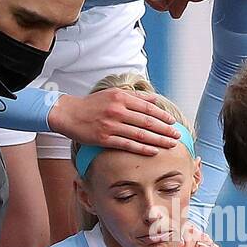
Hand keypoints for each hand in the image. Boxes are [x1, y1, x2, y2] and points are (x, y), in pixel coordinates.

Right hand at [48, 88, 180, 154]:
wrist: (69, 114)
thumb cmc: (93, 104)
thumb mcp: (113, 94)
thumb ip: (135, 97)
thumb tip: (155, 99)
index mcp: (121, 98)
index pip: (147, 107)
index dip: (162, 116)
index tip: (173, 123)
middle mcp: (117, 110)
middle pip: (147, 121)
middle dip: (165, 130)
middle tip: (177, 136)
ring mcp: (111, 125)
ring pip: (140, 134)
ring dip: (158, 140)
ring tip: (170, 144)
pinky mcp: (105, 139)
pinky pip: (128, 145)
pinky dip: (142, 149)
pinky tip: (153, 152)